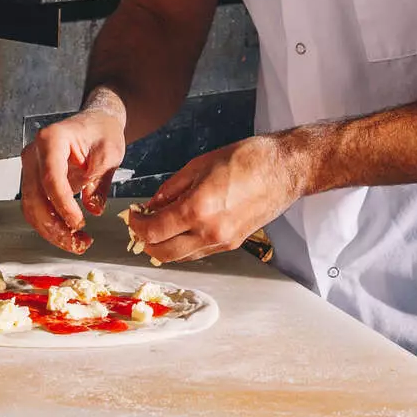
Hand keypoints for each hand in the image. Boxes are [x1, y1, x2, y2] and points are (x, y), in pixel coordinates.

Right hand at [19, 109, 125, 253]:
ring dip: (51, 231)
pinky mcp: (33, 180)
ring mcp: (30, 167)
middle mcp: (34, 153)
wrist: (95, 124)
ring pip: (31, 208)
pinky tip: (69, 235)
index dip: (63, 206)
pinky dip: (49, 225)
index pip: (51, 179)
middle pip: (36, 197)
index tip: (79, 224)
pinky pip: (36, 207)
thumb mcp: (110, 153)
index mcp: (51, 140)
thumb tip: (94, 209)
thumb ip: (100, 180)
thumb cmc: (102, 133)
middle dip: (56, 225)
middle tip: (79, 243)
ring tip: (77, 244)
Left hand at [128, 134, 306, 263]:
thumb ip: (171, 189)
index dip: (136, 225)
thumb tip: (152, 204)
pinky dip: (184, 245)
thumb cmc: (245, 159)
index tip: (132, 215)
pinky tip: (182, 227)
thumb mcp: (198, 165)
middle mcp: (209, 232)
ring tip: (160, 225)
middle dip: (146, 241)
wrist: (284, 169)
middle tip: (142, 224)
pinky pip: (199, 252)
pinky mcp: (233, 243)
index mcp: (197, 209)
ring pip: (181, 257)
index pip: (154, 231)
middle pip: (163, 253)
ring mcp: (223, 242)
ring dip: (165, 245)